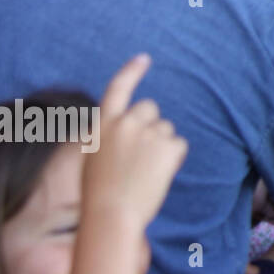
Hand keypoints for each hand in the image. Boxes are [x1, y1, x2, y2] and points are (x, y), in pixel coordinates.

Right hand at [80, 54, 188, 236]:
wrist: (111, 215)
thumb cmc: (101, 193)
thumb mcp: (95, 157)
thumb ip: (113, 136)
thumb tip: (132, 129)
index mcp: (103, 125)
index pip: (117, 89)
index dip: (131, 72)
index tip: (144, 58)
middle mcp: (125, 122)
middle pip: (149, 108)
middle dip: (151, 124)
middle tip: (141, 154)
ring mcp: (148, 132)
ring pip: (166, 128)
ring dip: (161, 145)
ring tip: (145, 171)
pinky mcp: (168, 145)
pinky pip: (178, 145)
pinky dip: (173, 158)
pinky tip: (158, 175)